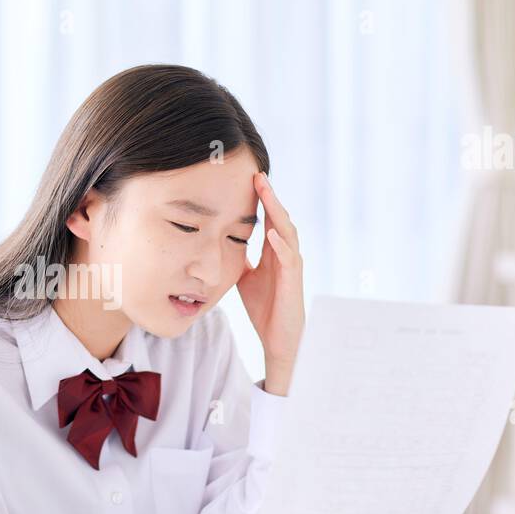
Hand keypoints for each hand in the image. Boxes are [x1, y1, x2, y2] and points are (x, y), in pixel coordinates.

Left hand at [236, 171, 304, 394]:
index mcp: (274, 252)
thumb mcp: (245, 277)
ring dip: (277, 211)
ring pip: (288, 231)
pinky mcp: (294, 282)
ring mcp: (292, 266)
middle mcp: (286, 254)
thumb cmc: (265, 308)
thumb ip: (239, 258)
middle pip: (280, 217)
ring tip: (266, 192)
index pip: (269, 218)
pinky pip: (289, 259)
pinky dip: (281, 245)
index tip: (248, 178)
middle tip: (257, 174)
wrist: (278, 339)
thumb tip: (220, 243)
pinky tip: (272, 233)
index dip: (261, 199)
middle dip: (270, 196)